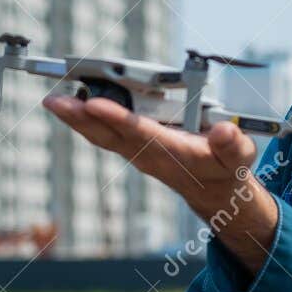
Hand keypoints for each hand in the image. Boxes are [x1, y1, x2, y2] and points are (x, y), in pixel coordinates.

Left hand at [43, 93, 279, 274]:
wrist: (214, 191)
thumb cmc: (225, 169)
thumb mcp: (238, 158)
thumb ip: (232, 146)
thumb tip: (224, 131)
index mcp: (174, 152)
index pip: (141, 133)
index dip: (117, 119)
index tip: (94, 104)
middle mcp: (148, 153)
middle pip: (109, 135)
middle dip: (81, 119)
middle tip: (54, 102)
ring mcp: (137, 152)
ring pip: (102, 134)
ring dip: (76, 119)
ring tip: (52, 100)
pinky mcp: (133, 147)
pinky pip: (104, 133)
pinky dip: (84, 119)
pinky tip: (69, 106)